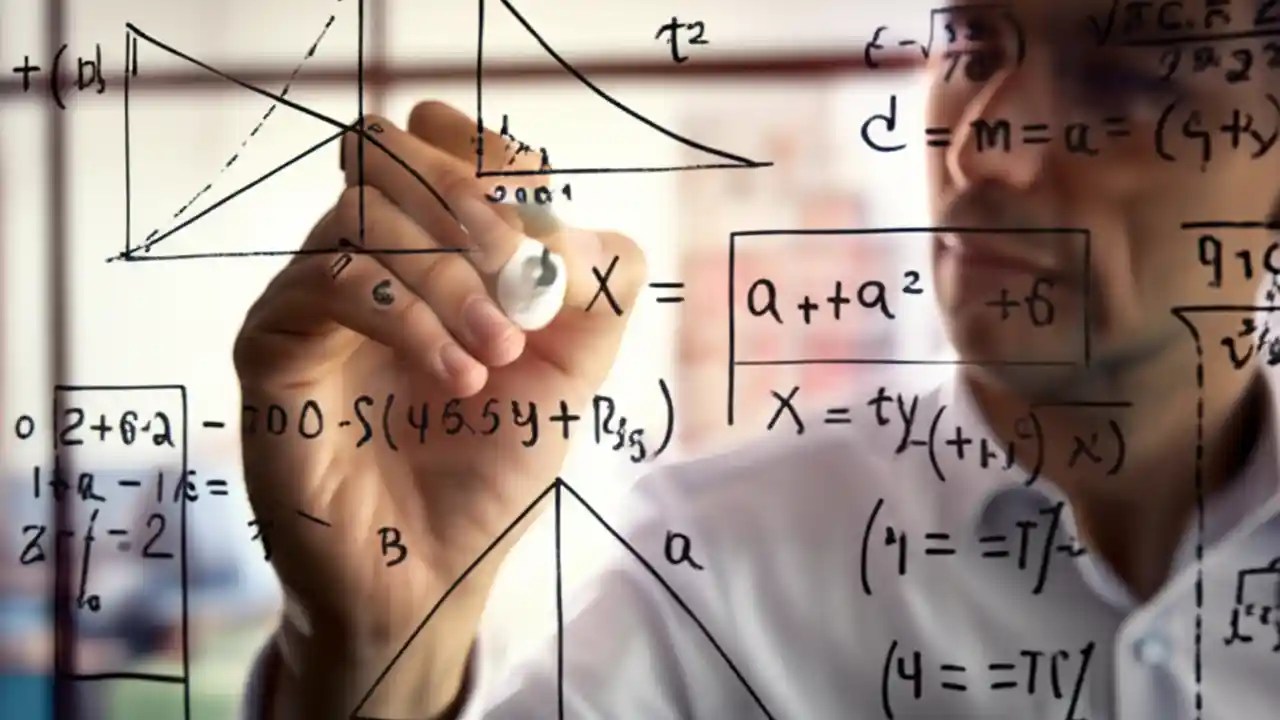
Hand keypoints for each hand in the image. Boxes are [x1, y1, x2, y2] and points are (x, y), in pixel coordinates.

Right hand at [233, 100, 646, 717]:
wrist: (429, 575)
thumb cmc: (491, 470)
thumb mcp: (573, 372)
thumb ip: (594, 289)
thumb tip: (568, 224)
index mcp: (428, 253)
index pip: (436, 142)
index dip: (491, 152)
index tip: (538, 213)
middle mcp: (363, 261)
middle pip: (389, 151)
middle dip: (470, 203)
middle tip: (520, 281)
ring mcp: (313, 298)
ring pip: (366, 216)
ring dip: (450, 278)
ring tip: (495, 357)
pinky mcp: (275, 346)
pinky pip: (332, 281)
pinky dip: (409, 319)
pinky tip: (458, 377)